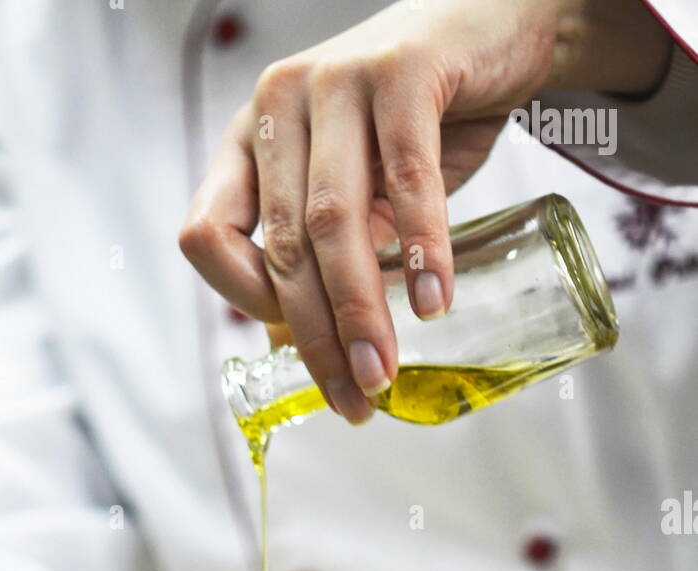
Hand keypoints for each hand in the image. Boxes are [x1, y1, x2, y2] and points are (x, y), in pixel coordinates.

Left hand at [180, 0, 671, 421]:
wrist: (499, 32)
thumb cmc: (421, 122)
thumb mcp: (358, 189)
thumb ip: (330, 252)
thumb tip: (315, 348)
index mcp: (252, 139)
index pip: (207, 235)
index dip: (246, 302)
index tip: (300, 347)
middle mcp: (279, 104)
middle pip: (281, 246)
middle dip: (317, 337)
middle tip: (355, 398)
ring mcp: (335, 79)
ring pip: (333, 222)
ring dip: (360, 311)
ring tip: (383, 370)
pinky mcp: (402, 68)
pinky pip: (407, 177)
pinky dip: (422, 249)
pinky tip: (433, 302)